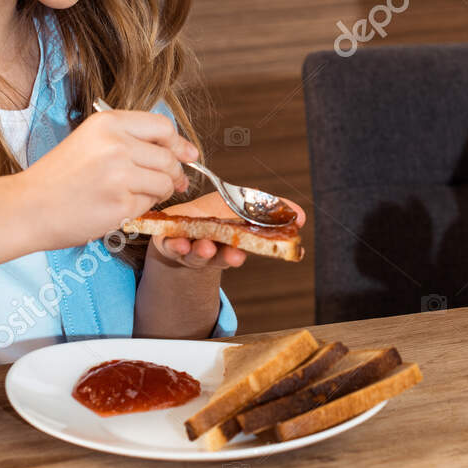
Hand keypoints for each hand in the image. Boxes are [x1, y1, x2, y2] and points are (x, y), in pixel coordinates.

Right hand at [20, 108, 195, 249]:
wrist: (27, 207)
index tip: (188, 154)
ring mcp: (120, 175)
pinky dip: (140, 208)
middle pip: (168, 157)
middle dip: (174, 173)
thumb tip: (179, 150)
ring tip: (135, 195)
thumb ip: (129, 139)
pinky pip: (149, 205)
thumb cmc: (57, 178)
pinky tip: (119, 207)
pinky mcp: (121, 204)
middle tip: (172, 183)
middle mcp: (116, 144)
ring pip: (164, 182)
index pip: (162, 127)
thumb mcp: (90, 141)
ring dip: (158, 192)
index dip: (179, 143)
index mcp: (108, 123)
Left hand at [147, 192, 306, 271]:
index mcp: (226, 245)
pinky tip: (176, 240)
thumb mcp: (244, 209)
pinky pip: (168, 245)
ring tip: (204, 247)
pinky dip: (172, 244)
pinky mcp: (166, 242)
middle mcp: (207, 250)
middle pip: (215, 257)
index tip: (240, 256)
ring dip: (199, 251)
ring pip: (193, 253)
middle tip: (230, 255)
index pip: (234, 253)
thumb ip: (271, 212)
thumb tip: (300, 215)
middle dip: (223, 257)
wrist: (180, 227)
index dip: (237, 256)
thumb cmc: (216, 216)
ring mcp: (186, 247)